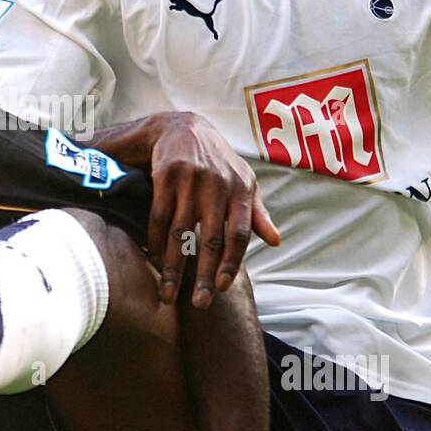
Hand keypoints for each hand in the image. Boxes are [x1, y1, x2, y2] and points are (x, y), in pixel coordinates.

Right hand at [145, 112, 278, 305]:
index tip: (222, 287)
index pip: (238, 233)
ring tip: (168, 293)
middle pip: (210, 238)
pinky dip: (155, 242)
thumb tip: (275, 241)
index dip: (230, 262)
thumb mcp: (244, 181)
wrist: (182, 126)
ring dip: (173, 267)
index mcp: (240, 189)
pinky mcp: (165, 176)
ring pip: (181, 233)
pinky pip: (159, 217)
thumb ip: (257, 213)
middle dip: (203, 274)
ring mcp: (190, 180)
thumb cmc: (217, 161)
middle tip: (199, 303)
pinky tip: (154, 260)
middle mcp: (217, 184)